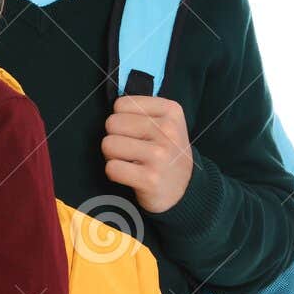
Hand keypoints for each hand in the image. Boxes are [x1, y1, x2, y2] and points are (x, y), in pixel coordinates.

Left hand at [102, 95, 193, 213]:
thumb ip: (140, 110)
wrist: (184, 189)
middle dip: (116, 138)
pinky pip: (111, 168)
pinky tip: (132, 176)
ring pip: (108, 144)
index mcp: (171, 110)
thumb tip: (112, 104)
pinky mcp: (150, 178)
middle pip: (112, 123)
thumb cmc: (165, 152)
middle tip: (133, 150)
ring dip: (113, 156)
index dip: (122, 120)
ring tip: (132, 162)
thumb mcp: (164, 123)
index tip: (138, 133)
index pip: (120, 104)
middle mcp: (168, 130)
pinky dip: (115, 174)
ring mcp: (160, 155)